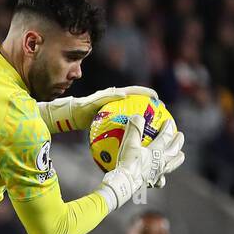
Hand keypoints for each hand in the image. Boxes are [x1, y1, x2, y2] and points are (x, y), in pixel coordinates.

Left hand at [38, 86, 157, 134]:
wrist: (72, 115)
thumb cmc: (82, 107)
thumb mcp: (95, 101)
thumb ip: (108, 96)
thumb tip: (124, 94)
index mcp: (116, 94)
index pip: (136, 91)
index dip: (147, 94)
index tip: (157, 100)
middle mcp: (117, 101)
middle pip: (137, 103)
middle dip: (149, 107)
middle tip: (160, 114)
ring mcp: (115, 111)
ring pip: (132, 115)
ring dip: (142, 120)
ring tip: (152, 129)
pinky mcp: (111, 120)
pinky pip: (124, 125)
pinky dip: (130, 130)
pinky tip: (135, 141)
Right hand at [98, 112, 184, 207]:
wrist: (125, 184)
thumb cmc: (128, 163)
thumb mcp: (129, 143)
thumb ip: (134, 128)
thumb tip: (137, 116)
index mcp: (157, 151)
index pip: (166, 137)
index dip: (168, 128)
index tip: (169, 122)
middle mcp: (161, 162)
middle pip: (174, 150)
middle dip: (178, 142)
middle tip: (180, 135)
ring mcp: (158, 173)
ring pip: (172, 165)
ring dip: (177, 158)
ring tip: (180, 155)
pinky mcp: (153, 183)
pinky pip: (160, 181)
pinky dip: (161, 178)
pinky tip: (160, 177)